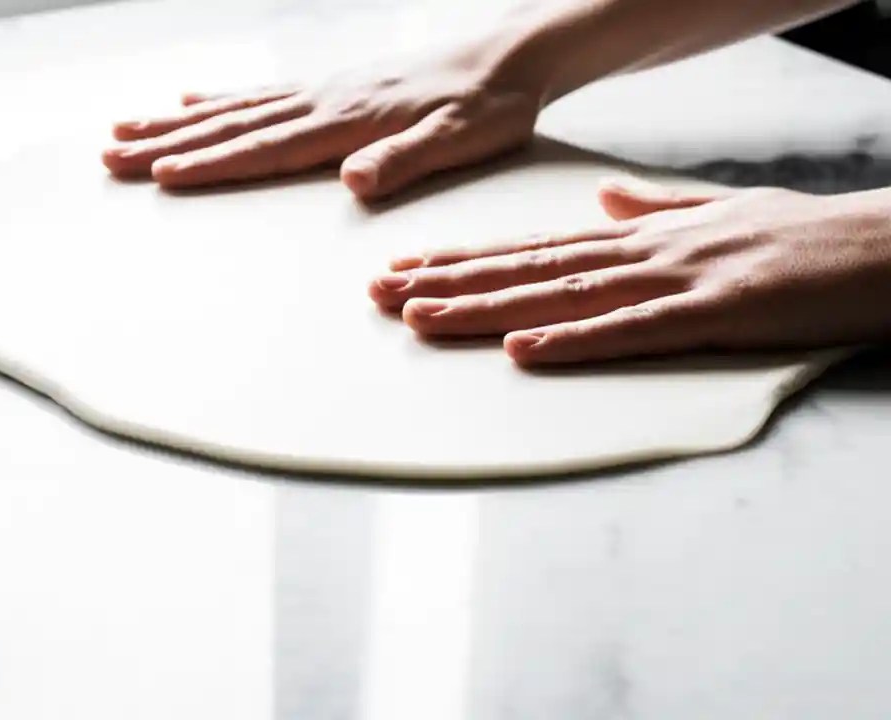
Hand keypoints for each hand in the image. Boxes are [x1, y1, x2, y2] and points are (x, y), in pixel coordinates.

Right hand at [101, 41, 543, 199]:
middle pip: (231, 127)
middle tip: (112, 156)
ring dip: (177, 124)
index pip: (266, 148)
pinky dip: (219, 100)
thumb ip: (404, 159)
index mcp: (347, 121)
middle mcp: (323, 99)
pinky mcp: (331, 85)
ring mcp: (321, 88)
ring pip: (234, 108)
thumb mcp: (460, 141)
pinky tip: (190, 101)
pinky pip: (260, 93)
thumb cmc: (489, 106)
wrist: (508, 55)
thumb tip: (352, 180)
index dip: (212, 164)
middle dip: (168, 145)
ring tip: (127, 132)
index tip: (160, 174)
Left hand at [368, 178, 890, 364]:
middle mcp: (644, 252)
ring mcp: (678, 281)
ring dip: (488, 309)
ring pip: (562, 297)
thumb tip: (599, 206)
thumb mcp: (718, 214)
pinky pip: (632, 332)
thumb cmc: (803, 239)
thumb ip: (653, 210)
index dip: (466, 257)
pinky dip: (574, 343)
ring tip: (421, 317)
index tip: (406, 265)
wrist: (886, 246)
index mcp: (640, 236)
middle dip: (449, 281)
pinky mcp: (716, 315)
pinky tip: (522, 352)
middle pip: (529, 269)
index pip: (533, 247)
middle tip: (379, 293)